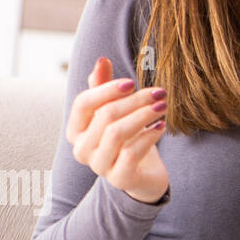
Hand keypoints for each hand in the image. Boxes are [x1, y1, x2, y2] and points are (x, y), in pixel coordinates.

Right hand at [68, 56, 169, 203]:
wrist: (141, 172)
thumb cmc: (127, 137)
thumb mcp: (115, 111)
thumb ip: (105, 87)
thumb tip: (102, 60)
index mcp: (75, 130)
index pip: (83, 103)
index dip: (107, 89)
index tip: (132, 82)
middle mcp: (82, 149)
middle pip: (105, 115)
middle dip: (136, 100)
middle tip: (160, 92)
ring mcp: (99, 166)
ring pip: (117, 133)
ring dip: (144, 115)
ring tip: (164, 105)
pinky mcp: (119, 179)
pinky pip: (131, 154)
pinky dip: (148, 136)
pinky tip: (162, 126)